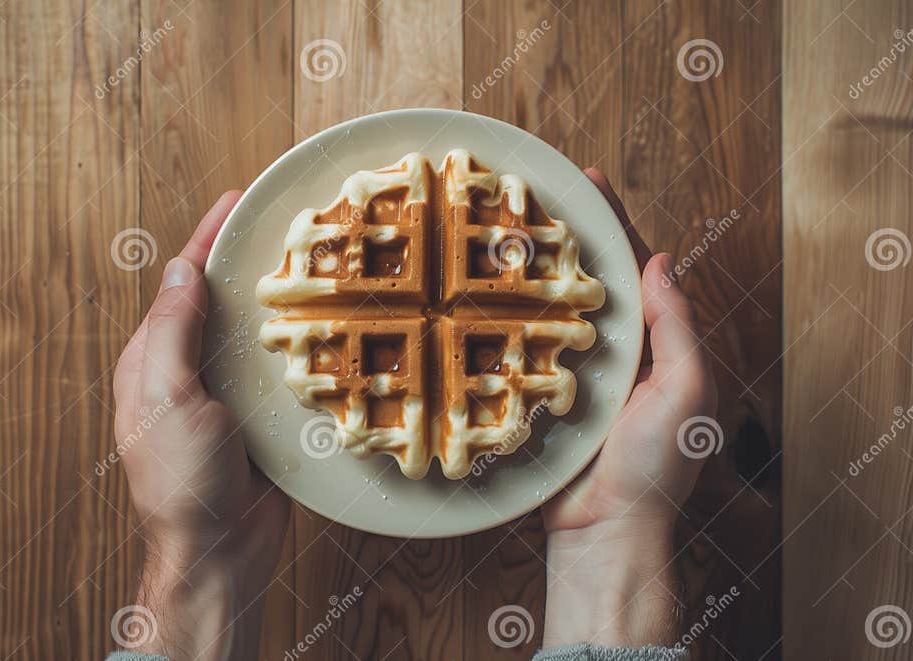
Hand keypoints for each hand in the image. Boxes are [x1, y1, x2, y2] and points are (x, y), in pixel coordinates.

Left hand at [112, 191, 288, 659]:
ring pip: (254, 332)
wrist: (218, 550)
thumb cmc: (181, 479)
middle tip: (287, 225)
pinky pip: (281, 368)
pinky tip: (326, 326)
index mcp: (156, 359)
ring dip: (280, 299)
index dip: (208, 237)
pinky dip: (299, 342)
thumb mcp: (166, 398)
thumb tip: (183, 271)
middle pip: (221, 301)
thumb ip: (172, 333)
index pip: (182, 283)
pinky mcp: (262, 416)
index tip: (237, 199)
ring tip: (313, 263)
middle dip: (248, 260)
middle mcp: (191, 370)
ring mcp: (228, 394)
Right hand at [539, 170, 717, 648]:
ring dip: (528, 271)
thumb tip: (660, 260)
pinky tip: (481, 296)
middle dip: (564, 235)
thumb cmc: (656, 466)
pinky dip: (503, 319)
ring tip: (500, 231)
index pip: (635, 267)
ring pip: (548, 308)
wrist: (606, 529)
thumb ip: (676, 327)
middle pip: (586, 278)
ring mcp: (570, 372)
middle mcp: (611, 350)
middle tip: (531, 196)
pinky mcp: (536, 395)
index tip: (589, 180)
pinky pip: (519, 347)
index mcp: (652, 344)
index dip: (614, 222)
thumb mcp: (687, 390)